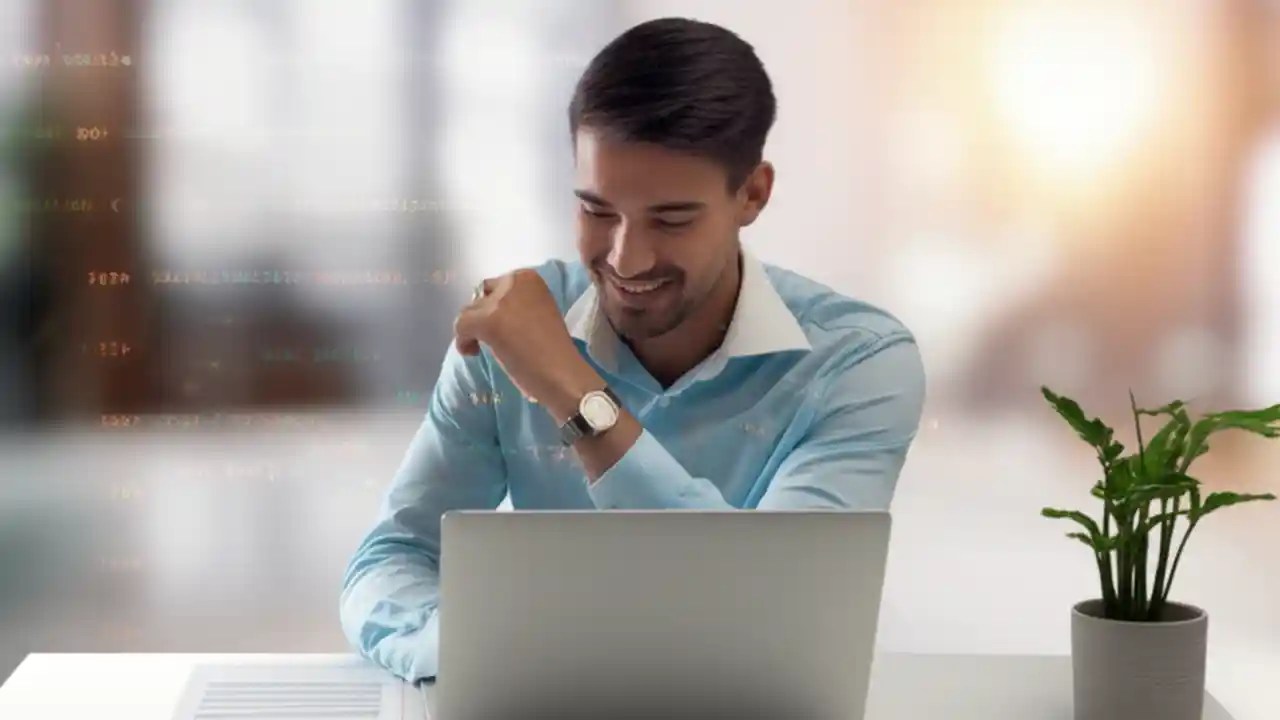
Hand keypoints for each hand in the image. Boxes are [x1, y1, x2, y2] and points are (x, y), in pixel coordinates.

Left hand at [454, 269, 600, 414]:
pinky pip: (461, 325)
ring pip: (469, 311)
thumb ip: (519, 307)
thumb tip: (495, 316)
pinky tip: (472, 353)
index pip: (498, 286)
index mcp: (530, 279)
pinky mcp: (487, 320)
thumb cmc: (556, 352)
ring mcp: (500, 300)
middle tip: (494, 339)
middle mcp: (514, 281)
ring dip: (473, 329)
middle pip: (482, 296)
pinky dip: (462, 341)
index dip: (496, 307)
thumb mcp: (540, 314)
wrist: (562, 374)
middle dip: (483, 315)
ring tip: (484, 349)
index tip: (504, 327)